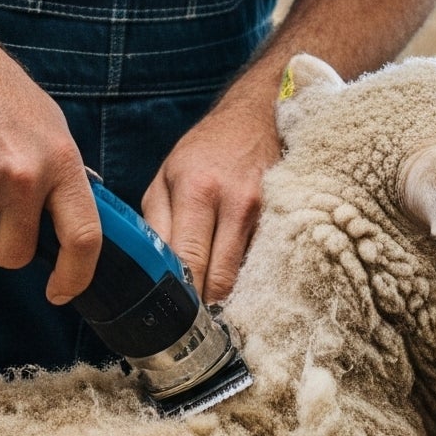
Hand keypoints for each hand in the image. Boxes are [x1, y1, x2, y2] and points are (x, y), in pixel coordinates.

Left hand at [140, 80, 280, 301]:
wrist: (257, 116)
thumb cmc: (204, 150)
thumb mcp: (166, 176)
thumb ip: (156, 222)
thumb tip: (150, 271)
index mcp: (195, 191)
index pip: (186, 260)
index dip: (178, 295)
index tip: (169, 315)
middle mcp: (232, 202)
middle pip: (219, 278)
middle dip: (203, 303)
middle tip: (189, 319)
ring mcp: (264, 212)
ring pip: (245, 276)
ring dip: (227, 294)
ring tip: (212, 301)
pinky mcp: (284, 218)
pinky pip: (263, 262)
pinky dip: (249, 276)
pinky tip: (238, 277)